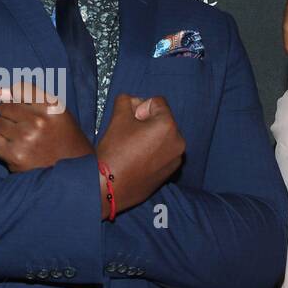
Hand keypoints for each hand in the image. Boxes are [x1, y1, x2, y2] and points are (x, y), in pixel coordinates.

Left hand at [0, 83, 92, 172]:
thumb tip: (0, 91)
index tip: (20, 108)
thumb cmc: (63, 138)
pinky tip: (8, 147)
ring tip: (17, 139)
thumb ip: (31, 98)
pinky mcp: (15, 156)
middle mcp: (39, 121)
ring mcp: (26, 138)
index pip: (19, 89)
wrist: (72, 172)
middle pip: (4, 107)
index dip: (16, 98)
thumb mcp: (57, 112)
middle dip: (9, 116)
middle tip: (21, 128)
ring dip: (3, 130)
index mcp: (51, 107)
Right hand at [96, 94, 184, 215]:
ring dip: (150, 137)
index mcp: (168, 125)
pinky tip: (137, 161)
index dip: (139, 108)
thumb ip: (126, 101)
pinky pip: (164, 153)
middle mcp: (178, 142)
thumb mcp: (117, 118)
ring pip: (163, 137)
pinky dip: (153, 152)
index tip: (129, 122)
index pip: (157, 102)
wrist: (109, 186)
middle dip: (147, 123)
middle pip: (162, 120)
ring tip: (132, 149)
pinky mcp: (170, 173)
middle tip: (129, 135)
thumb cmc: (114, 151)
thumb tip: (133, 101)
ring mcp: (176, 159)